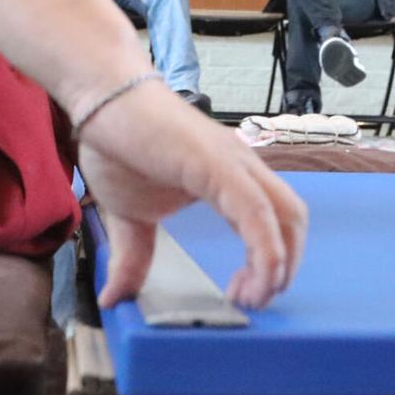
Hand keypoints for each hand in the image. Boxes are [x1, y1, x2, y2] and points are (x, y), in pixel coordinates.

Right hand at [78, 81, 307, 309]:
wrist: (101, 94)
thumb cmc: (117, 143)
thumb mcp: (128, 216)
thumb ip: (133, 256)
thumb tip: (114, 298)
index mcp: (230, 178)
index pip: (276, 222)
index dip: (272, 263)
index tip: (241, 294)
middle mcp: (242, 167)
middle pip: (293, 220)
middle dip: (285, 268)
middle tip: (251, 300)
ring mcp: (233, 162)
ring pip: (285, 215)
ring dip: (279, 263)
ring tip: (251, 295)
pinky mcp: (216, 162)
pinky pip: (254, 208)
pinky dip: (264, 246)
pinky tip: (251, 275)